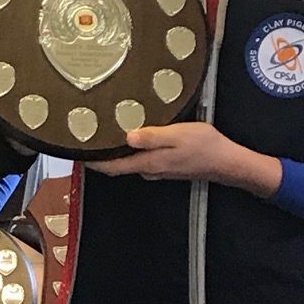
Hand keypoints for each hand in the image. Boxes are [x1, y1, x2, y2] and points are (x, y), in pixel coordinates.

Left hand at [89, 122, 281, 195]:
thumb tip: (127, 137)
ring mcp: (159, 169)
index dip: (93, 162)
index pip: (113, 167)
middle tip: (87, 138)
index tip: (76, 153)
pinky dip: (132, 150)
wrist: (227, 163)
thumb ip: (152, 136)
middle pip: (118, 165)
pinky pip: (143, 159)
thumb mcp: (178, 135)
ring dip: (117, 152)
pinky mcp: (167, 165)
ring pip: (130, 162)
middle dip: (101, 155)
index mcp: (148, 163)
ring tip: (106, 134)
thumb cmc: (205, 147)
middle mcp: (150, 169)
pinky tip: (133, 137)